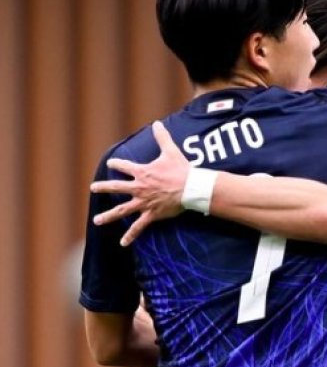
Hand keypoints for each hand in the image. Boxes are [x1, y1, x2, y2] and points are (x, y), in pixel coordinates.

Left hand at [90, 121, 190, 245]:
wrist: (192, 188)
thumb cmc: (182, 169)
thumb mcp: (171, 151)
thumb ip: (162, 137)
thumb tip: (157, 123)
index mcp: (142, 172)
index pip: (124, 167)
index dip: (117, 164)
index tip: (111, 164)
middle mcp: (139, 188)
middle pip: (116, 188)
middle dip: (103, 188)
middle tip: (93, 188)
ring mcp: (144, 202)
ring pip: (122, 210)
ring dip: (108, 216)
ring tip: (97, 220)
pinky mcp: (152, 214)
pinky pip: (139, 226)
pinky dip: (131, 235)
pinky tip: (122, 243)